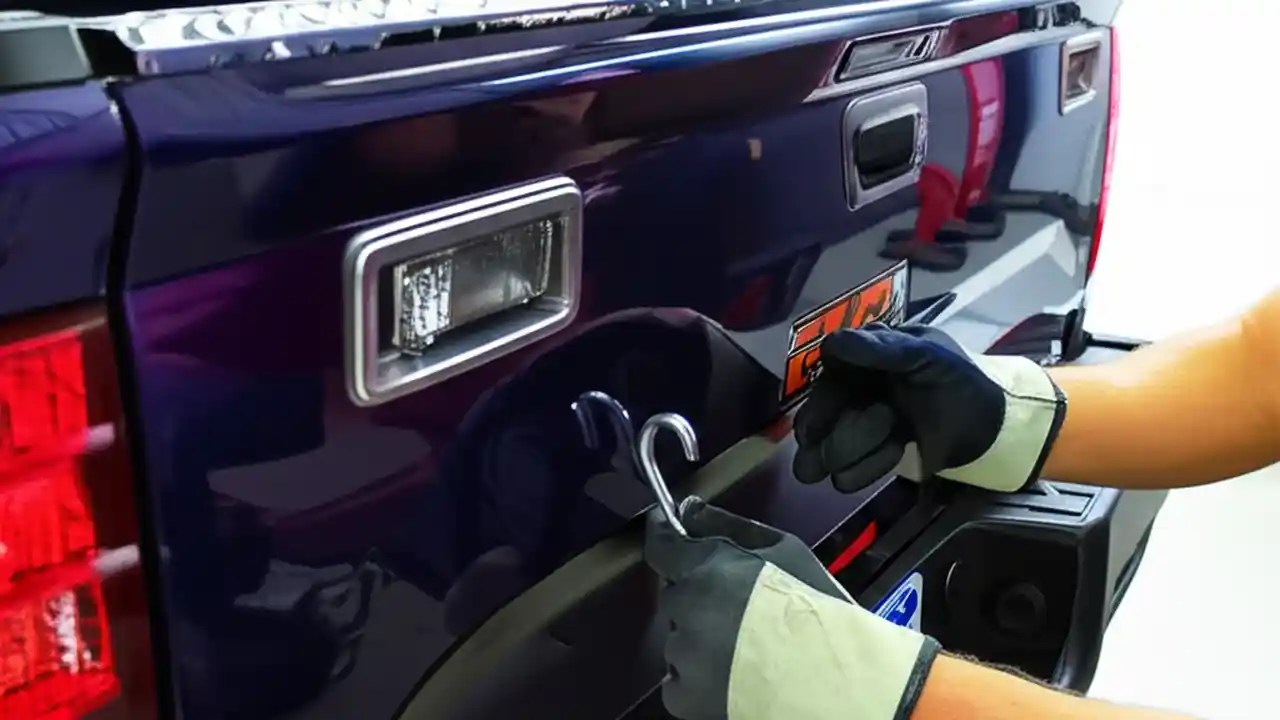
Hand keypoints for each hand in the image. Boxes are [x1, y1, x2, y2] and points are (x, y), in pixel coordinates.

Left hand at [644, 497, 937, 719]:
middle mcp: (684, 609)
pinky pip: (678, 679)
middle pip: (678, 595)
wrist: (833, 682)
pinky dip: (696, 677)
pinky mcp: (683, 696)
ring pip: (680, 638)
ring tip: (744, 647)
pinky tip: (733, 676)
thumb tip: (686, 509)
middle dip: (699, 596)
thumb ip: (727, 525)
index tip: (667, 528)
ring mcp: (681, 656)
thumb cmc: (816, 608)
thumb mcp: (784, 549)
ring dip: (700, 637)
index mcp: (705, 568)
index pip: (661, 546)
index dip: (664, 535)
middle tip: (740, 608)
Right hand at [793, 324, 1065, 492]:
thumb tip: (831, 344)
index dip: (820, 404)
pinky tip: (861, 475)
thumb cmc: (964, 382)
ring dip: (845, 455)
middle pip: (832, 414)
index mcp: (875, 356)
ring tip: (850, 467)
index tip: (808, 430)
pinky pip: (862, 462)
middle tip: (807, 468)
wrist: (1001, 427)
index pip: (834, 377)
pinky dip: (863, 468)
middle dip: (825, 440)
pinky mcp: (886, 448)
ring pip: (842, 441)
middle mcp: (868, 385)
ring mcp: (875, 418)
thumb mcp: (927, 356)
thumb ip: (880, 350)